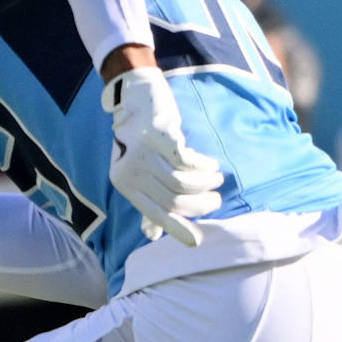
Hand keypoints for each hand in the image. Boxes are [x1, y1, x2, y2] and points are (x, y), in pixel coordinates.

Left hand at [103, 63, 220, 244]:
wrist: (135, 100)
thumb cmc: (139, 140)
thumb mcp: (136, 171)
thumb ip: (146, 201)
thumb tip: (153, 234)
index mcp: (125, 185)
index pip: (155, 215)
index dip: (177, 229)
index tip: (197, 241)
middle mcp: (130, 172)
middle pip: (174, 201)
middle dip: (201, 205)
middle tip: (215, 199)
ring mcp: (143, 153)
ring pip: (182, 183)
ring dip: (205, 184)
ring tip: (215, 179)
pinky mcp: (158, 136)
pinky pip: (186, 160)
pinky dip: (203, 165)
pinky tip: (209, 163)